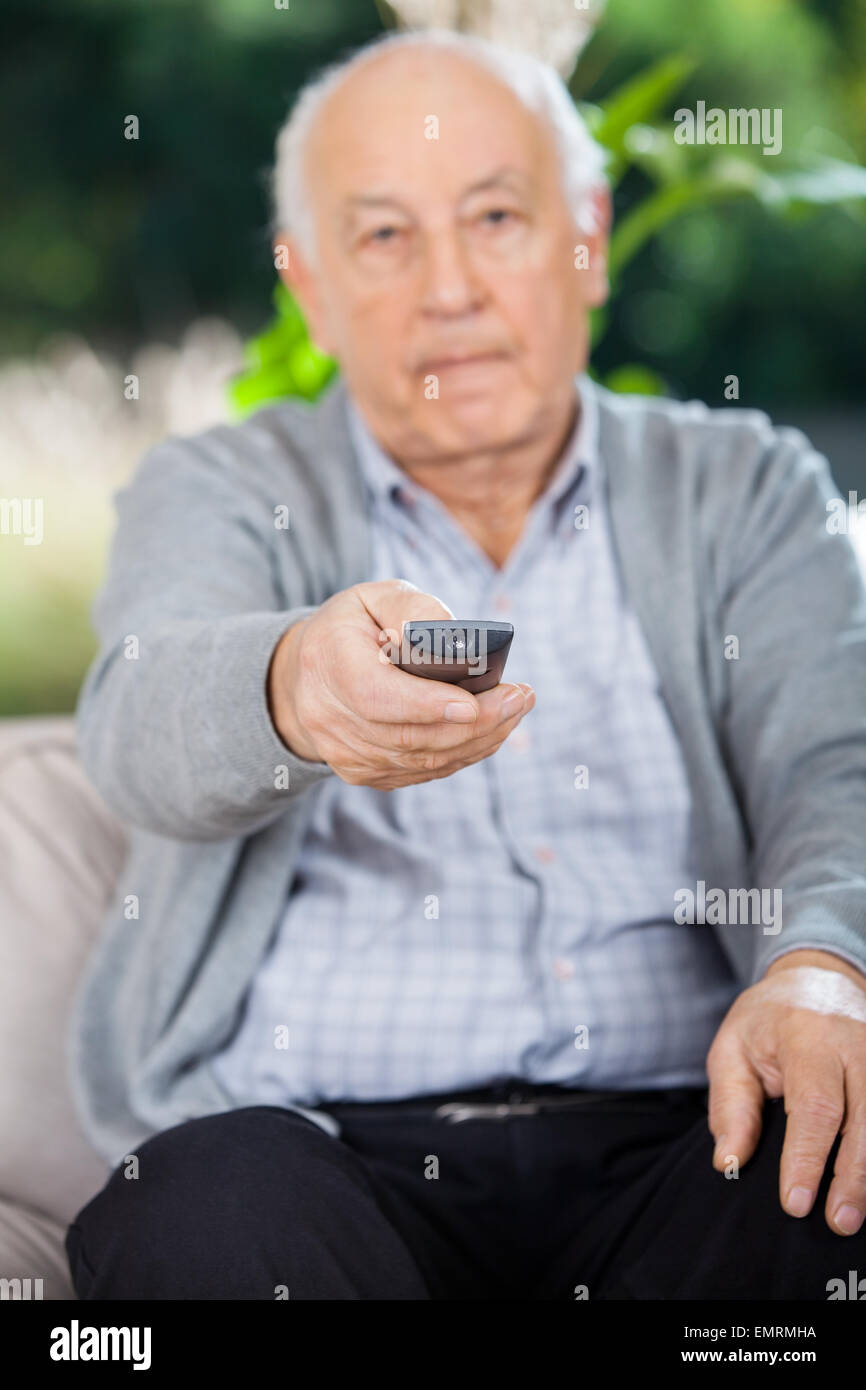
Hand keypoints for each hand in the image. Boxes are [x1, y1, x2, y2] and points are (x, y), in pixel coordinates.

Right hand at [267, 578, 534, 788]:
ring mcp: (345, 754)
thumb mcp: (375, 596)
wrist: (307, 674)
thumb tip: (455, 635)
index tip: (472, 704)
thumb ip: (412, 608)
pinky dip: (463, 752)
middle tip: (518, 698)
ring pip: (422, 758)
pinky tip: (491, 730)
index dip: (426, 705)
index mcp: (328, 663)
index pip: (377, 697)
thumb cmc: (352, 627)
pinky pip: (423, 770)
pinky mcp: (364, 773)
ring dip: (478, 739)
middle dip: (473, 722)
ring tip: (515, 709)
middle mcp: (329, 718)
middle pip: (409, 735)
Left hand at [706, 948, 865, 1233]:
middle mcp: (856, 1043)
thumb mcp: (731, 1049)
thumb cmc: (767, 1020)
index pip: (814, 1105)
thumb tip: (729, 1161)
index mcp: (807, 1036)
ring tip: (856, 1215)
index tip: (796, 1203)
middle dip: (853, 1177)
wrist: (816, 977)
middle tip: (838, 1221)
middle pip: (864, 1118)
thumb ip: (731, 1106)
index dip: (807, 1158)